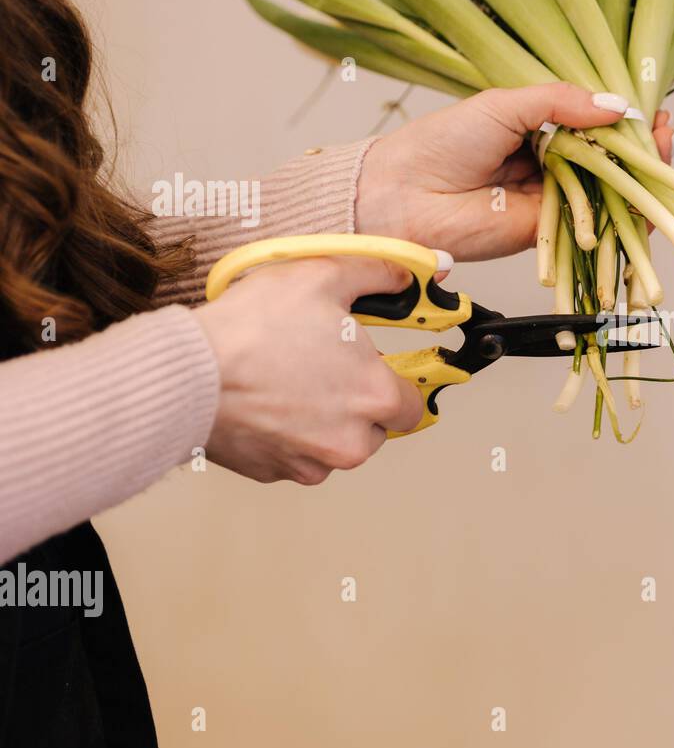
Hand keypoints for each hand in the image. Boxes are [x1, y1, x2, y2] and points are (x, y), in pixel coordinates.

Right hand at [194, 257, 425, 484]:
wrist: (187, 374)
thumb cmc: (253, 330)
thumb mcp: (323, 276)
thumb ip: (377, 274)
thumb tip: (405, 274)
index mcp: (376, 397)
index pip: (413, 406)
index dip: (394, 383)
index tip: (375, 370)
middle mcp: (351, 441)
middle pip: (375, 429)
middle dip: (358, 403)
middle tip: (325, 370)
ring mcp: (312, 463)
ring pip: (335, 446)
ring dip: (323, 422)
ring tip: (289, 382)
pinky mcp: (274, 473)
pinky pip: (296, 456)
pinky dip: (287, 435)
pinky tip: (265, 401)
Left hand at [354, 83, 673, 260]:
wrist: (405, 195)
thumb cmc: (442, 142)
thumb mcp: (506, 105)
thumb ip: (561, 102)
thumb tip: (617, 106)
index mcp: (536, 130)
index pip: (594, 125)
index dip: (625, 121)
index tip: (654, 112)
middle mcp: (547, 166)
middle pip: (607, 160)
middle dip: (640, 149)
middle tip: (664, 133)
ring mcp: (549, 200)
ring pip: (606, 192)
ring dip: (638, 178)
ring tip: (661, 155)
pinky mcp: (547, 233)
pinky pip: (591, 224)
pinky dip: (621, 215)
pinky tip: (642, 197)